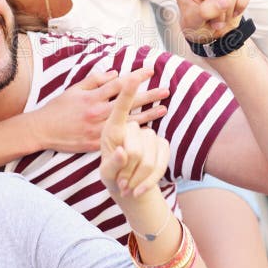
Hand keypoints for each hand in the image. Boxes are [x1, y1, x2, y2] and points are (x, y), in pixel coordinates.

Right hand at [31, 69, 168, 152]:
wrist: (42, 131)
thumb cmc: (57, 108)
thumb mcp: (73, 89)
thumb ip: (94, 80)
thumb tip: (114, 73)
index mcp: (92, 97)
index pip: (119, 84)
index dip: (135, 77)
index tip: (150, 70)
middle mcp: (97, 113)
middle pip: (128, 102)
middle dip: (149, 95)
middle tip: (166, 89)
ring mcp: (98, 130)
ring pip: (127, 121)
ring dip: (147, 115)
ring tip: (164, 109)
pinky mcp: (96, 144)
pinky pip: (119, 138)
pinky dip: (133, 134)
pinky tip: (147, 132)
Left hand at [100, 68, 170, 198]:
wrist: (128, 185)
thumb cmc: (111, 173)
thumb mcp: (105, 171)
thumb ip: (111, 163)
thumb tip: (123, 152)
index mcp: (113, 128)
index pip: (121, 107)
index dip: (129, 91)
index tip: (135, 76)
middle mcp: (132, 127)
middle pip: (134, 148)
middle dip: (127, 170)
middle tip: (119, 183)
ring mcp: (149, 135)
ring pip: (148, 159)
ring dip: (136, 178)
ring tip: (126, 186)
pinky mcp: (162, 144)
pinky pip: (160, 164)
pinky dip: (148, 183)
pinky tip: (138, 190)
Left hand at [175, 0, 253, 41]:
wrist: (208, 27)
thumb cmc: (195, 20)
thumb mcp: (193, 20)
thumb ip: (204, 11)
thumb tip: (225, 1)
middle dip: (218, 7)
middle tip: (215, 24)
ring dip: (229, 9)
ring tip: (221, 20)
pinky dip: (242, 3)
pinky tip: (233, 11)